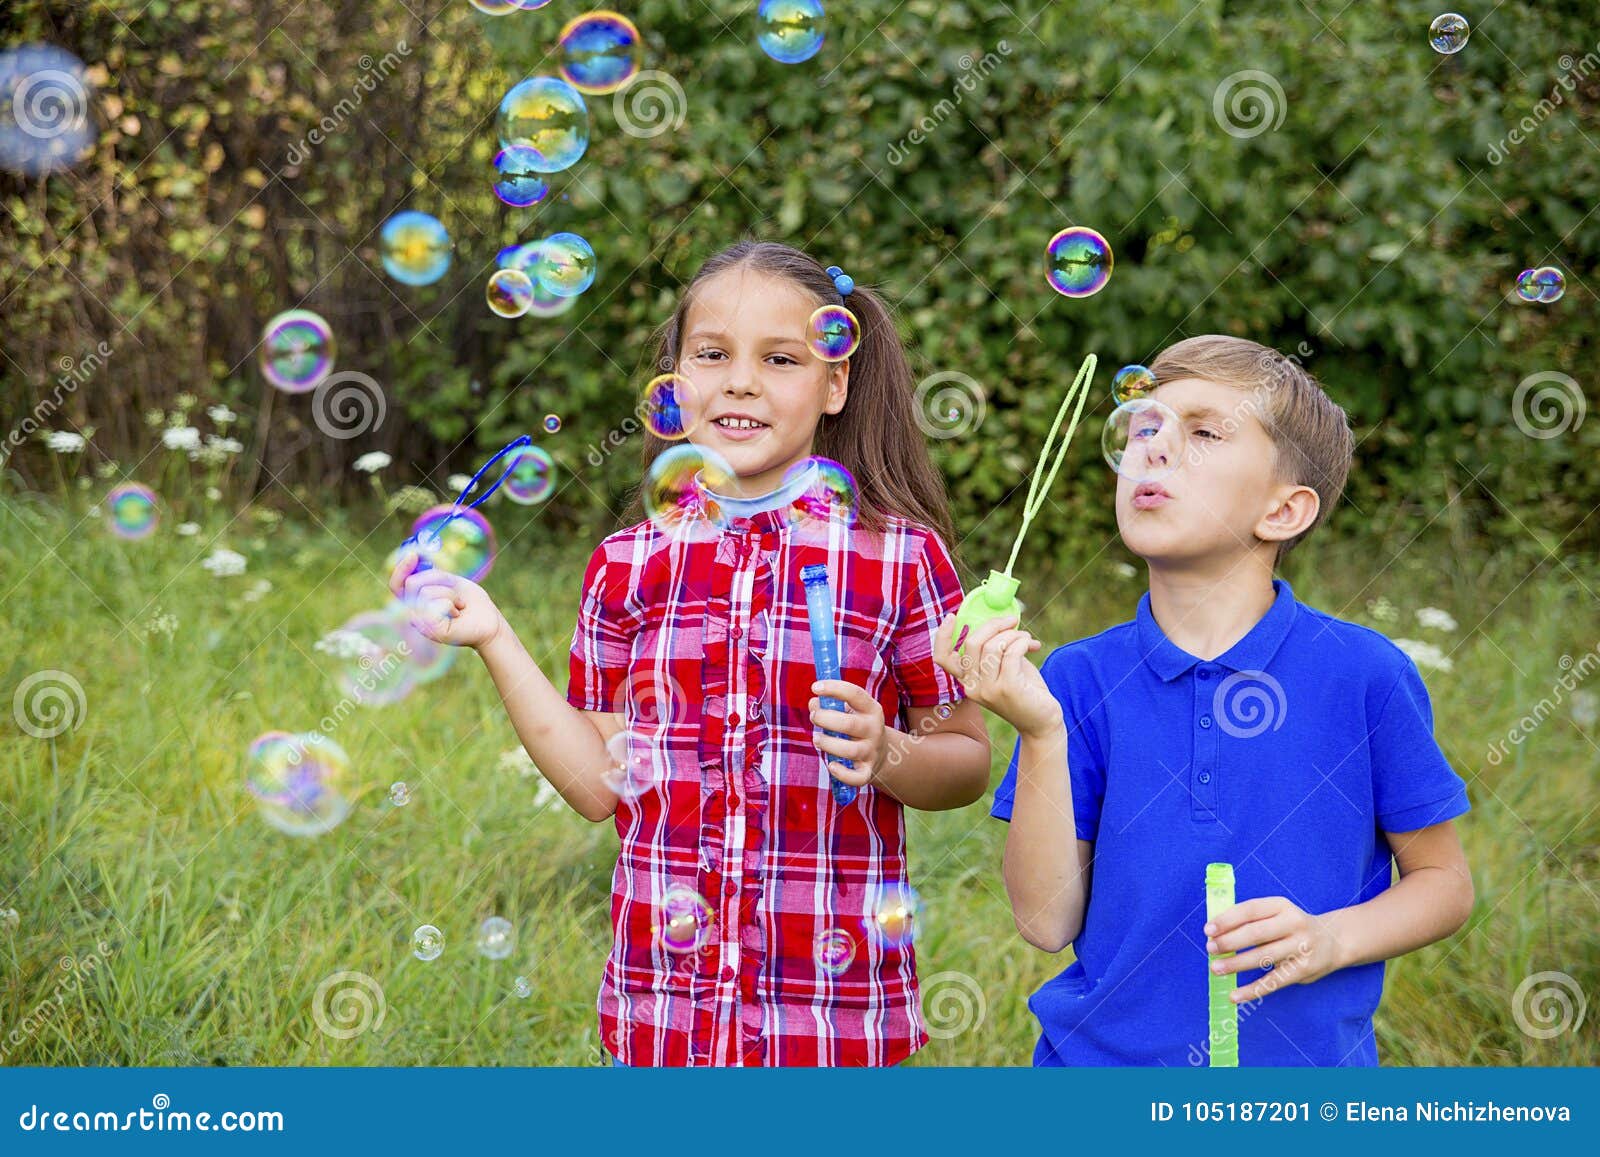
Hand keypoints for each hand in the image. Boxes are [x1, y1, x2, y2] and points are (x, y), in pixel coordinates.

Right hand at [388, 549, 503, 649]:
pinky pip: (436, 605)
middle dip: (438, 579)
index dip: (401, 568)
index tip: (414, 554)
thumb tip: (415, 557)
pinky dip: (451, 604)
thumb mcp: (449, 581)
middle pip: (411, 583)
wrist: (489, 621)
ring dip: (450, 593)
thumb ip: (430, 574)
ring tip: (459, 605)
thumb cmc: (469, 601)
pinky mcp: (431, 631)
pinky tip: (457, 613)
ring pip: (425, 592)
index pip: (396, 584)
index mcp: (415, 602)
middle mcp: (413, 613)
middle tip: (455, 589)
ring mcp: (421, 623)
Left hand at [808, 680, 887, 787]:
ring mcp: (871, 751)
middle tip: (814, 717)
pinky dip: (842, 774)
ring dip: (827, 744)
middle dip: (825, 719)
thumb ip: (830, 704)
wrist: (882, 753)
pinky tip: (831, 765)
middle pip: (849, 724)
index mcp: (871, 709)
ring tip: (817, 738)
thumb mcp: (849, 711)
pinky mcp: (867, 771)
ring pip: (849, 750)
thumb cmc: (857, 726)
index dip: (834, 688)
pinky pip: (857, 777)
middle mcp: (874, 729)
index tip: (815, 687)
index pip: (855, 694)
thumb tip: (813, 703)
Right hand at [932, 613, 1061, 738]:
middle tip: (1011, 620)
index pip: (942, 658)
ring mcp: (988, 690)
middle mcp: (972, 687)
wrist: (1042, 721)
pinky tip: (1032, 645)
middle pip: (972, 643)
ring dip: (1013, 634)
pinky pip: (1011, 652)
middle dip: (993, 625)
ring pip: (993, 646)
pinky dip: (1022, 642)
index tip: (952, 617)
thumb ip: (995, 647)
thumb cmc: (1024, 689)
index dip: (942, 636)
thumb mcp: (1003, 666)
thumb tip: (998, 619)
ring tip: (1025, 638)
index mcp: (967, 681)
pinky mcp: (1008, 688)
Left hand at [1205, 896, 1343, 1002]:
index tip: (1208, 930)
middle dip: (1229, 942)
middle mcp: (1294, 924)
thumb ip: (1251, 920)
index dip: (1227, 920)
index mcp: (1281, 906)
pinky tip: (1235, 995)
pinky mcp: (1303, 970)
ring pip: (1263, 958)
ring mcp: (1301, 948)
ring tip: (1216, 969)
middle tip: (1210, 949)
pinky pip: (1274, 982)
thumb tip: (1215, 933)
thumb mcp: (1277, 913)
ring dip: (1236, 965)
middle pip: (1256, 934)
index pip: (1250, 910)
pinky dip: (1252, 990)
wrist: (1333, 940)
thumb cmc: (1291, 926)